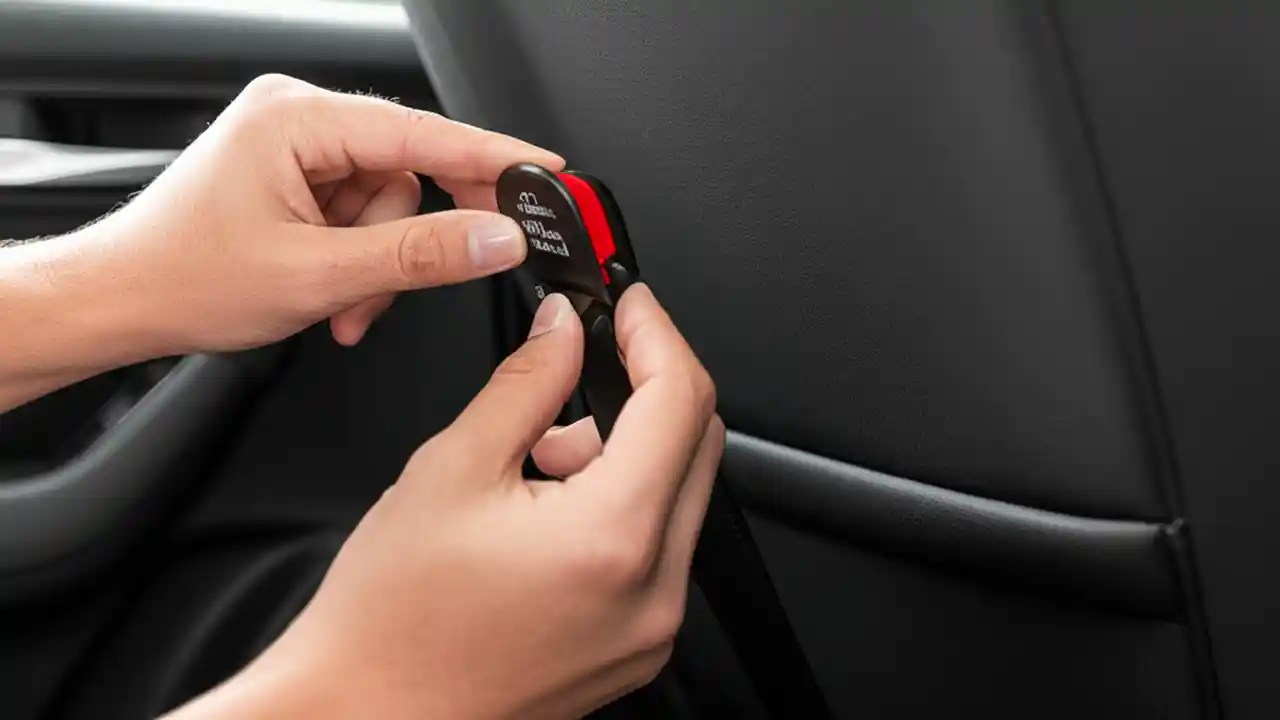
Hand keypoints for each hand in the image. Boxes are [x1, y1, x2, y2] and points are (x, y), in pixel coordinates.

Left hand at [81, 73, 561, 353]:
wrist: (120, 301)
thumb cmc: (184, 277)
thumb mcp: (319, 275)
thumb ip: (419, 255)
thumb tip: (494, 239)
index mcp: (297, 119)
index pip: (423, 133)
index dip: (493, 158)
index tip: (547, 172)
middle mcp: (297, 120)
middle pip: (408, 175)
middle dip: (407, 244)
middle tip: (416, 282)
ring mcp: (296, 150)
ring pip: (389, 206)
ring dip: (379, 266)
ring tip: (343, 305)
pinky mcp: (295, 179)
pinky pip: (362, 217)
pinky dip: (359, 263)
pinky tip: (334, 294)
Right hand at [168, 286, 723, 718]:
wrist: (364, 716)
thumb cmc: (388, 622)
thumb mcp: (451, 469)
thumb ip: (526, 384)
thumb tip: (564, 329)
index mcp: (612, 538)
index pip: (680, 400)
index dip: (655, 333)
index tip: (628, 305)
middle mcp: (651, 591)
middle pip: (697, 445)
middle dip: (646, 387)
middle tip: (581, 363)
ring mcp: (650, 628)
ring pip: (679, 495)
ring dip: (629, 450)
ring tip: (541, 454)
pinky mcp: (635, 647)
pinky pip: (657, 549)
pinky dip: (621, 504)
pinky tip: (553, 504)